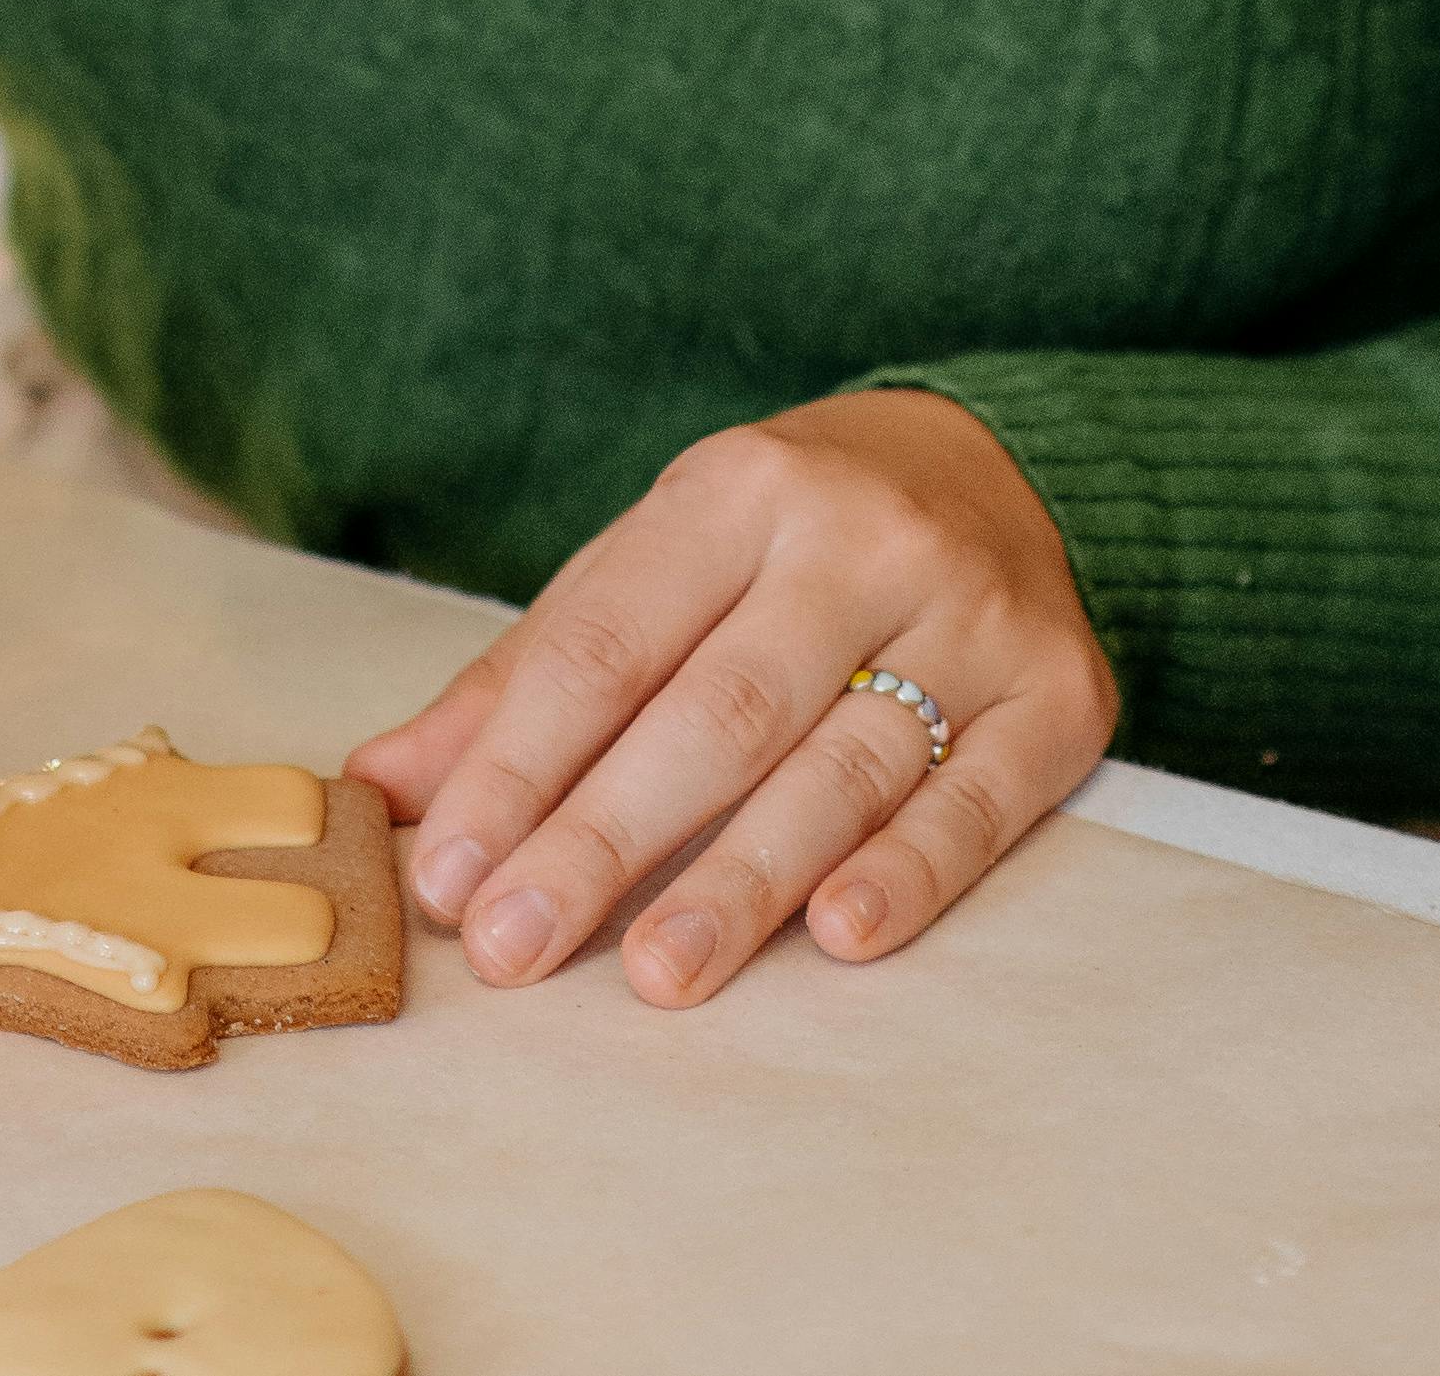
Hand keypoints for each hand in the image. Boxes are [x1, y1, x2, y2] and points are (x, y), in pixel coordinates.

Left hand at [343, 389, 1114, 1006]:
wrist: (1001, 465)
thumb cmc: (787, 541)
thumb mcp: (658, 566)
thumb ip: (529, 679)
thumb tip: (382, 784)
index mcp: (736, 488)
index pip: (606, 640)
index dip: (519, 764)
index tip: (447, 876)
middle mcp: (855, 538)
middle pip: (714, 709)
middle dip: (603, 837)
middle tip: (515, 949)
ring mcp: (966, 614)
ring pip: (840, 764)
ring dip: (743, 880)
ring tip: (657, 975)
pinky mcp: (1057, 694)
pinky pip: (979, 798)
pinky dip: (910, 869)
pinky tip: (841, 933)